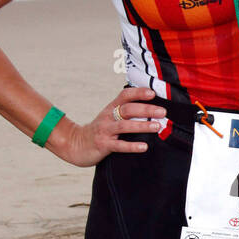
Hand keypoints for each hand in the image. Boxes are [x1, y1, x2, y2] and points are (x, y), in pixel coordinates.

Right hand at [49, 86, 166, 166]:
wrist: (76, 144)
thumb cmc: (99, 130)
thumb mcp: (109, 117)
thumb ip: (125, 111)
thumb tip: (151, 108)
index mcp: (111, 108)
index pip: (124, 95)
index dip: (138, 92)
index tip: (152, 93)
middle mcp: (108, 117)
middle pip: (127, 109)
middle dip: (146, 109)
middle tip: (162, 111)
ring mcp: (105, 131)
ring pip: (124, 126)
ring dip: (142, 125)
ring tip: (157, 126)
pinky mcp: (103, 145)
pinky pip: (119, 145)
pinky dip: (132, 146)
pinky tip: (144, 146)